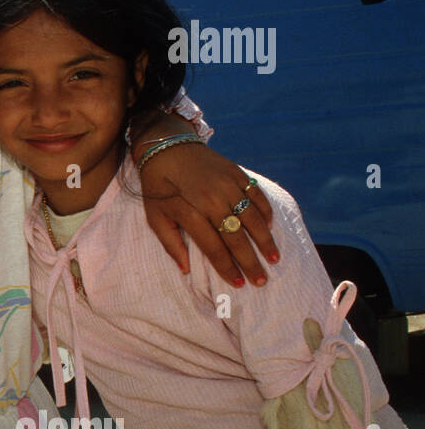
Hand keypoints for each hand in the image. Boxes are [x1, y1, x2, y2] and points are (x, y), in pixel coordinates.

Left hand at [138, 142, 277, 287]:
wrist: (166, 146)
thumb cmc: (157, 186)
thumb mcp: (154, 216)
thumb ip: (170, 243)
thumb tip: (186, 270)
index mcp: (190, 212)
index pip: (214, 248)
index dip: (227, 268)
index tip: (238, 283)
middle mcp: (212, 200)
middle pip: (236, 237)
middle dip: (250, 262)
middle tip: (261, 280)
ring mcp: (227, 184)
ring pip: (252, 218)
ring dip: (265, 241)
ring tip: (273, 259)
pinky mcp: (236, 172)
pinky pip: (256, 196)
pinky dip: (265, 213)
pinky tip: (269, 228)